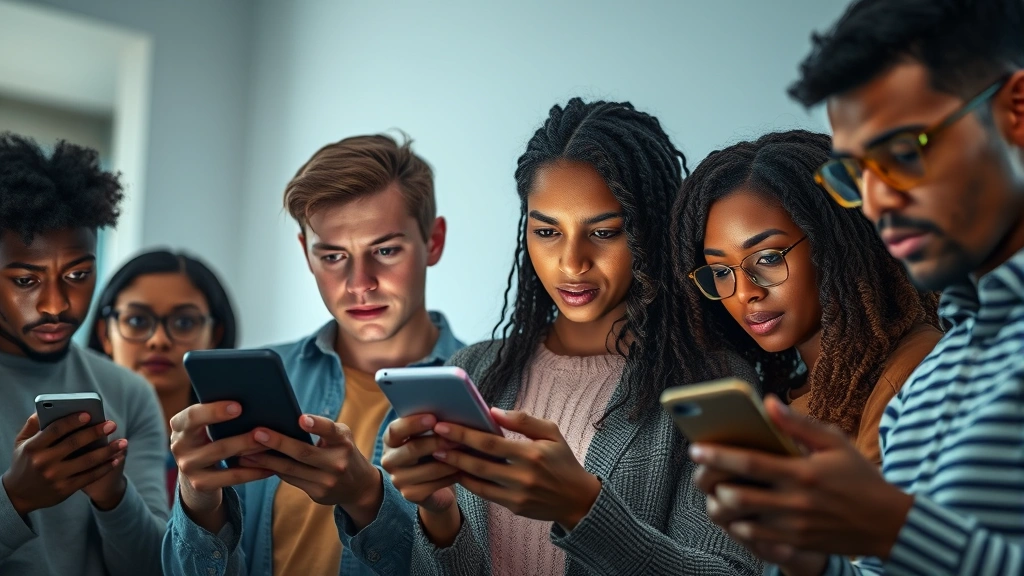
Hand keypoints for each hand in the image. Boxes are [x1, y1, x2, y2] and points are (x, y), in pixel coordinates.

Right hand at [1, 413, 125, 516]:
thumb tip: (46, 407)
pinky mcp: (65, 489)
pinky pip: (90, 476)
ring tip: (123, 442)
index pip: (55, 430)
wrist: (17, 496)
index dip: (72, 421)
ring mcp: (55, 477)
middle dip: (96, 433)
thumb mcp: (21, 443)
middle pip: (74, 443)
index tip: (89, 413)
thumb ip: (33, 424)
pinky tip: (117, 459)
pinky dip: (105, 467)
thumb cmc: (24, 462)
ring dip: (108, 451)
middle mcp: (44, 462)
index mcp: (33, 447)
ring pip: (87, 461)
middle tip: (112, 425)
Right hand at [169, 402, 270, 531]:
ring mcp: (188, 467)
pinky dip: (253, 472)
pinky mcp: (200, 484)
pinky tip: (271, 468)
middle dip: (242, 437)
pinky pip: (231, 477)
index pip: (193, 416)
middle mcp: (179, 446)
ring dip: (250, 450)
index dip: (214, 411)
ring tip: (271, 445)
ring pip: (223, 456)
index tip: (238, 407)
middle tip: (263, 431)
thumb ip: (218, 412)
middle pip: (213, 441)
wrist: (196, 470)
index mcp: (180, 425)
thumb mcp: (206, 424)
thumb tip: (253, 398)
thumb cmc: (209, 436)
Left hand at [238, 415, 382, 527]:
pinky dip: (273, 470)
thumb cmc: (343, 451)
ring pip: (291, 470)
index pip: (331, 430)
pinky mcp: (318, 495)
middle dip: (278, 443)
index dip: (316, 424)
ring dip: (266, 461)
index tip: (300, 419)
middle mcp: (338, 462)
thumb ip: (321, 430)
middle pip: (303, 453)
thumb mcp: (340, 437)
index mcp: (344, 442)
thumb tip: (284, 423)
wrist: (359, 486)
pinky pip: (291, 479)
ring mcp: (328, 481)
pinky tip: (256, 464)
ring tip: (244, 452)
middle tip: (256, 433)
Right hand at [381, 414, 461, 546]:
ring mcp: (398, 479)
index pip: (395, 430)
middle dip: (437, 442)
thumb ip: (432, 423)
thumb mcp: (428, 435)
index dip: (413, 423)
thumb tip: (450, 409)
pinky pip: (433, 485)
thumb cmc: (432, 450)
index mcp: (390, 440)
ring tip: (466, 452)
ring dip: (450, 460)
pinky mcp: (410, 495)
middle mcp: (389, 460)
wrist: (432, 485)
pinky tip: (462, 470)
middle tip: (458, 438)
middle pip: (412, 449)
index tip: (434, 418)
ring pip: (427, 469)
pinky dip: (450, 476)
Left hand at [433, 408, 600, 530]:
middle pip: (478, 463)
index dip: (464, 434)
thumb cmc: (563, 461)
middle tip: (433, 440)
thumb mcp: (551, 433)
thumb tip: (493, 411)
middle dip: (453, 451)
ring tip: (439, 455)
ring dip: (456, 468)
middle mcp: (523, 476)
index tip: (444, 425)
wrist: (578, 499)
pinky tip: (458, 471)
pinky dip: (469, 482)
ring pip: (478, 481)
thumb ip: (523, 421)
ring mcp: (517, 494)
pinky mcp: (514, 507)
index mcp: (532, 453)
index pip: (490, 442)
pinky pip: (485, 494)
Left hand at [689, 396, 912, 559]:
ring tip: (717, 491)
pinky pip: (756, 538)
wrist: (888, 523)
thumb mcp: (835, 443)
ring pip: (742, 519)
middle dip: (713, 483)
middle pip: (739, 494)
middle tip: (701, 472)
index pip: (751, 462)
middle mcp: (796, 501)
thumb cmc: (859, 477)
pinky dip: (739, 524)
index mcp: (803, 472)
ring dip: (723, 506)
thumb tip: (768, 402)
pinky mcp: (796, 543)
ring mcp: (795, 526)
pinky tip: (736, 512)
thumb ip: (798, 424)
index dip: (719, 455)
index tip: (696, 447)